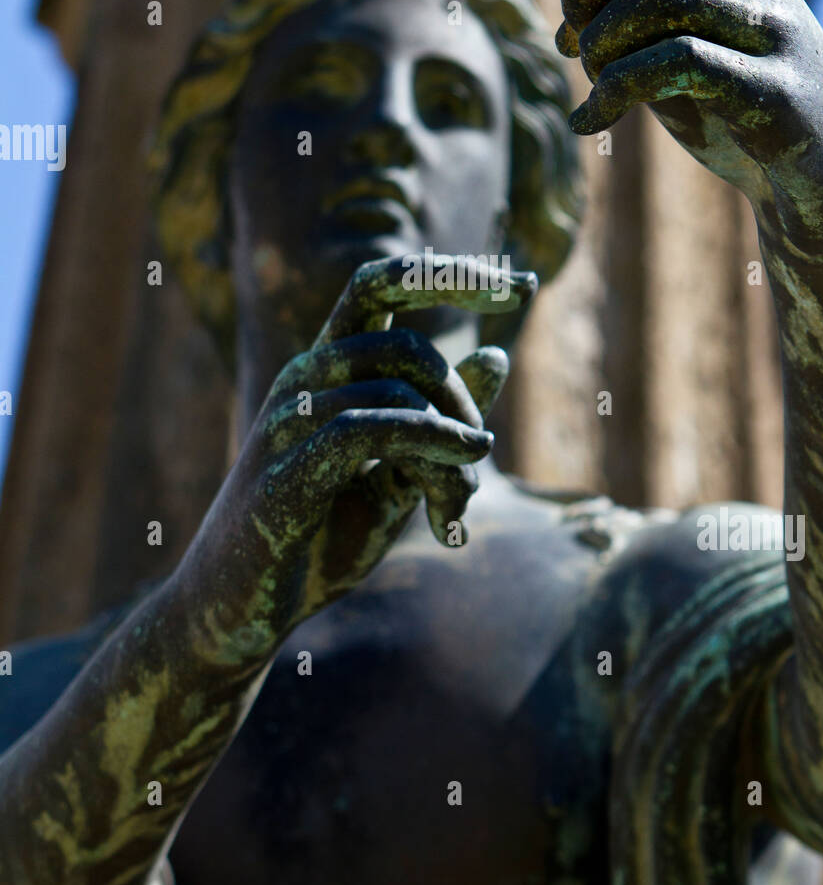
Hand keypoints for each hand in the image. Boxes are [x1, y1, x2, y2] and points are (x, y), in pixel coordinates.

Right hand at [177, 254, 535, 659]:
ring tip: (457, 508)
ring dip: (451, 451)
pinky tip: (456, 488)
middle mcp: (301, 383)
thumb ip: (442, 420)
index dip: (450, 271)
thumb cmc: (317, 538)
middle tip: (476, 462)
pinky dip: (427, 446)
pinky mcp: (281, 476)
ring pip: (395, 395)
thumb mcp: (399, 475)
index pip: (380, 284)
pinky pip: (364, 430)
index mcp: (324, 370)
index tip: (524, 282)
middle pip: (405, 347)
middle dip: (462, 401)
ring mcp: (285, 426)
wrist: (237, 614)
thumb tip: (498, 355)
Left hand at [487, 0, 822, 252]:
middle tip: (567, 33)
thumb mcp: (674, 34)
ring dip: (598, 41)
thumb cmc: (728, 97)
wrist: (816, 176)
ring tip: (587, 81)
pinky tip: (589, 122)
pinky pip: (678, 64)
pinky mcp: (771, 87)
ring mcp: (769, 26)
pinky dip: (614, 93)